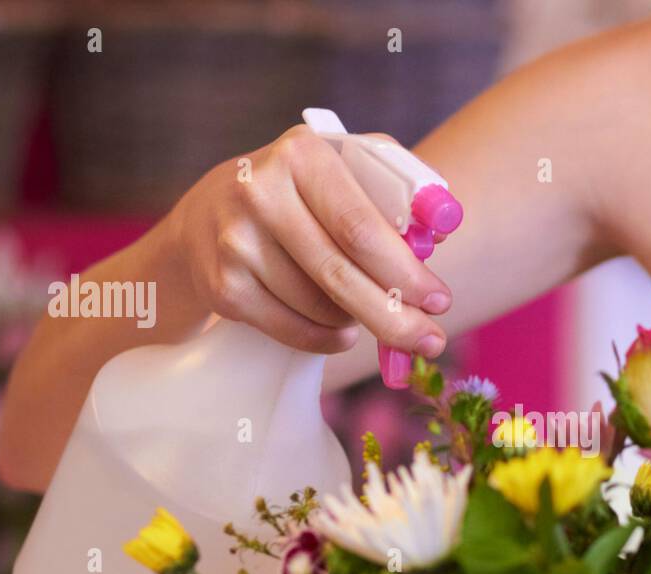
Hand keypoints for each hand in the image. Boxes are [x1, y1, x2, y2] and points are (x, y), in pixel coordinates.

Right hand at [166, 124, 452, 356]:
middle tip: (431, 340)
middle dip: (394, 316)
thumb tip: (442, 228)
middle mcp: (260, 194)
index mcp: (301, 155)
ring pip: (320, 308)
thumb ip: (397, 188)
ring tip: (368, 312)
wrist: (208, 217)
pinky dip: (327, 338)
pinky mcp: (222, 288)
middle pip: (340, 275)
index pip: (360, 227)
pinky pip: (293, 331)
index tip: (440, 300)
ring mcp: (236, 244)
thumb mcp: (344, 170)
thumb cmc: (301, 194)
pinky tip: (339, 329)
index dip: (404, 271)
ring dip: (358, 321)